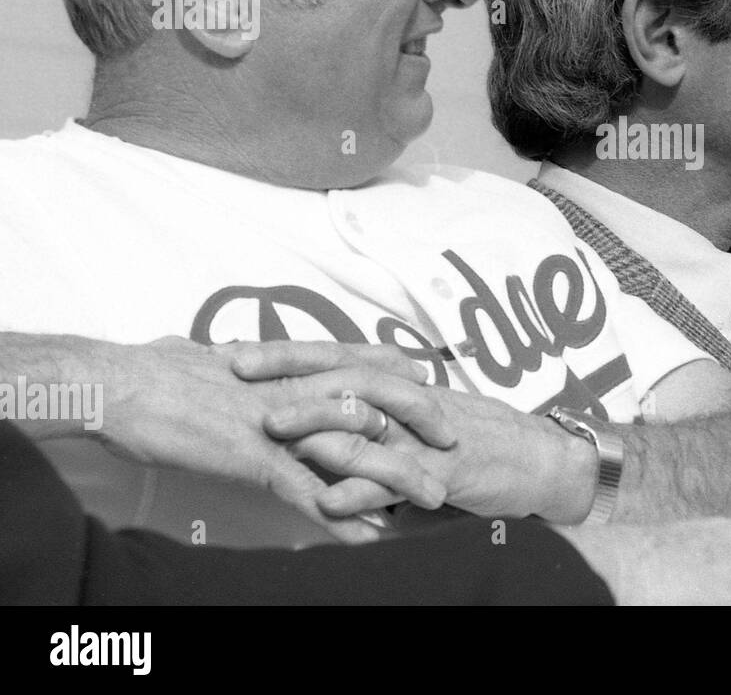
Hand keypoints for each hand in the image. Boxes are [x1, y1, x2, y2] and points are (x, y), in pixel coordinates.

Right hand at [95, 336, 447, 542]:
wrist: (119, 386)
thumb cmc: (154, 373)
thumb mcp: (205, 357)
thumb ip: (233, 360)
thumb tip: (233, 353)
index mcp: (284, 364)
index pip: (358, 360)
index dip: (398, 373)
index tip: (430, 381)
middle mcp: (293, 387)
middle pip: (376, 396)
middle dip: (421, 416)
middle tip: (454, 436)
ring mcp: (280, 423)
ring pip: (357, 446)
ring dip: (399, 476)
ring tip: (433, 498)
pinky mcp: (257, 459)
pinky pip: (313, 491)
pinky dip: (346, 516)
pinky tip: (371, 534)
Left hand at [233, 344, 595, 523]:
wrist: (541, 461)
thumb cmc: (475, 441)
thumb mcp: (421, 422)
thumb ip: (376, 418)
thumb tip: (318, 418)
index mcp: (400, 386)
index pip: (338, 356)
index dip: (289, 352)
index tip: (238, 349)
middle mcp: (409, 400)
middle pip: (343, 372)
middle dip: (289, 369)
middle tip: (238, 371)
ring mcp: (426, 435)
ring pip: (367, 419)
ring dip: (317, 422)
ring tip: (272, 427)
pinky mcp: (444, 472)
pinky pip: (397, 478)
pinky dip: (362, 488)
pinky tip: (328, 499)